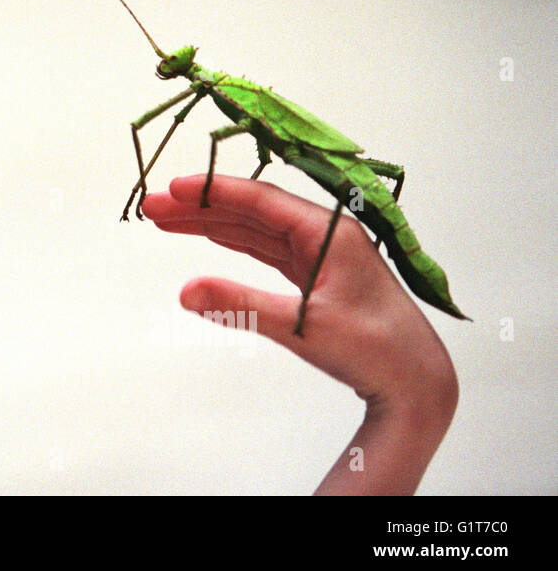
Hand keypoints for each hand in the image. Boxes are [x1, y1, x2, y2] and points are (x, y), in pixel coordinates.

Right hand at [140, 174, 458, 493]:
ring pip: (256, 229)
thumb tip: (186, 291)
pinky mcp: (317, 277)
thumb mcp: (302, 326)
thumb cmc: (376, 350)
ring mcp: (321, 255)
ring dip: (212, 224)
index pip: (261, 200)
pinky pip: (267, 250)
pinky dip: (234, 243)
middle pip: (252, 210)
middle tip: (153, 207)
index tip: (173, 188)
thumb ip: (240, 305)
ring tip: (168, 221)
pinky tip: (210, 238)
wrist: (417, 382)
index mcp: (329, 232)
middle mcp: (325, 235)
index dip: (213, 191)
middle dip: (201, 207)